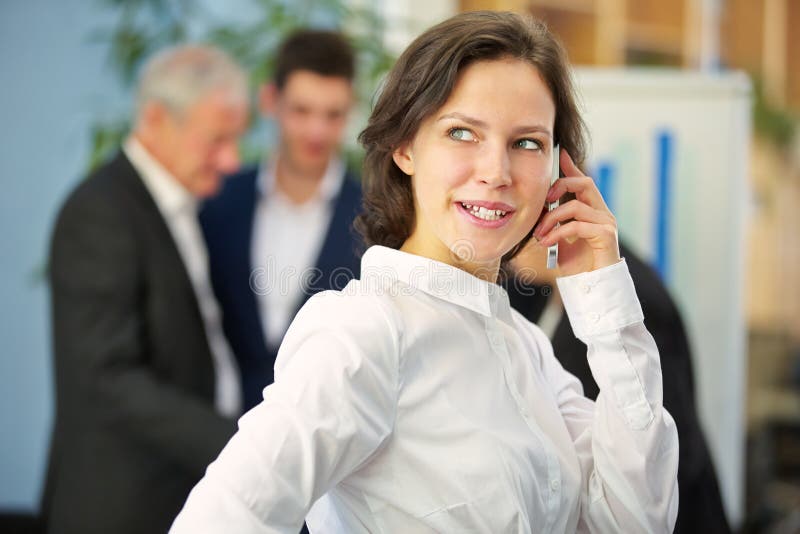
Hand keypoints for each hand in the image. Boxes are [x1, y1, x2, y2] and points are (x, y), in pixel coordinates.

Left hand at [530, 149, 619, 276]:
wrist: (592, 289)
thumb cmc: (575, 266)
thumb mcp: (559, 238)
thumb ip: (553, 222)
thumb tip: (537, 209)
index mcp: (592, 210)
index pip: (582, 181)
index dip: (572, 166)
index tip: (561, 153)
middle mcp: (602, 213)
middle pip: (584, 183)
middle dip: (560, 186)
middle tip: (543, 201)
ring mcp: (606, 223)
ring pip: (576, 206)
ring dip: (552, 218)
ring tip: (539, 234)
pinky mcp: (606, 236)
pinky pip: (578, 225)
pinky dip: (557, 232)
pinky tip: (547, 242)